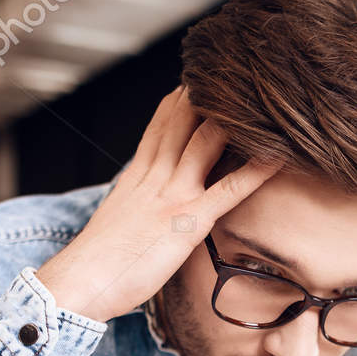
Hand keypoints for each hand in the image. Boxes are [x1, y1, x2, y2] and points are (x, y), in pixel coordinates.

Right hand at [37, 88, 276, 323]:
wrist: (79, 282)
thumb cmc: (93, 265)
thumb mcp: (113, 224)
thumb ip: (133, 208)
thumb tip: (141, 210)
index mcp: (136, 177)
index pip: (160, 126)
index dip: (180, 101)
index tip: (197, 80)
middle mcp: (154, 177)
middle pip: (184, 121)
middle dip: (210, 96)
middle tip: (238, 73)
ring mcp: (172, 196)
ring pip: (206, 142)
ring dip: (235, 120)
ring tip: (263, 99)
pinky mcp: (187, 223)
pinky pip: (228, 191)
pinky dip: (255, 172)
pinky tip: (277, 155)